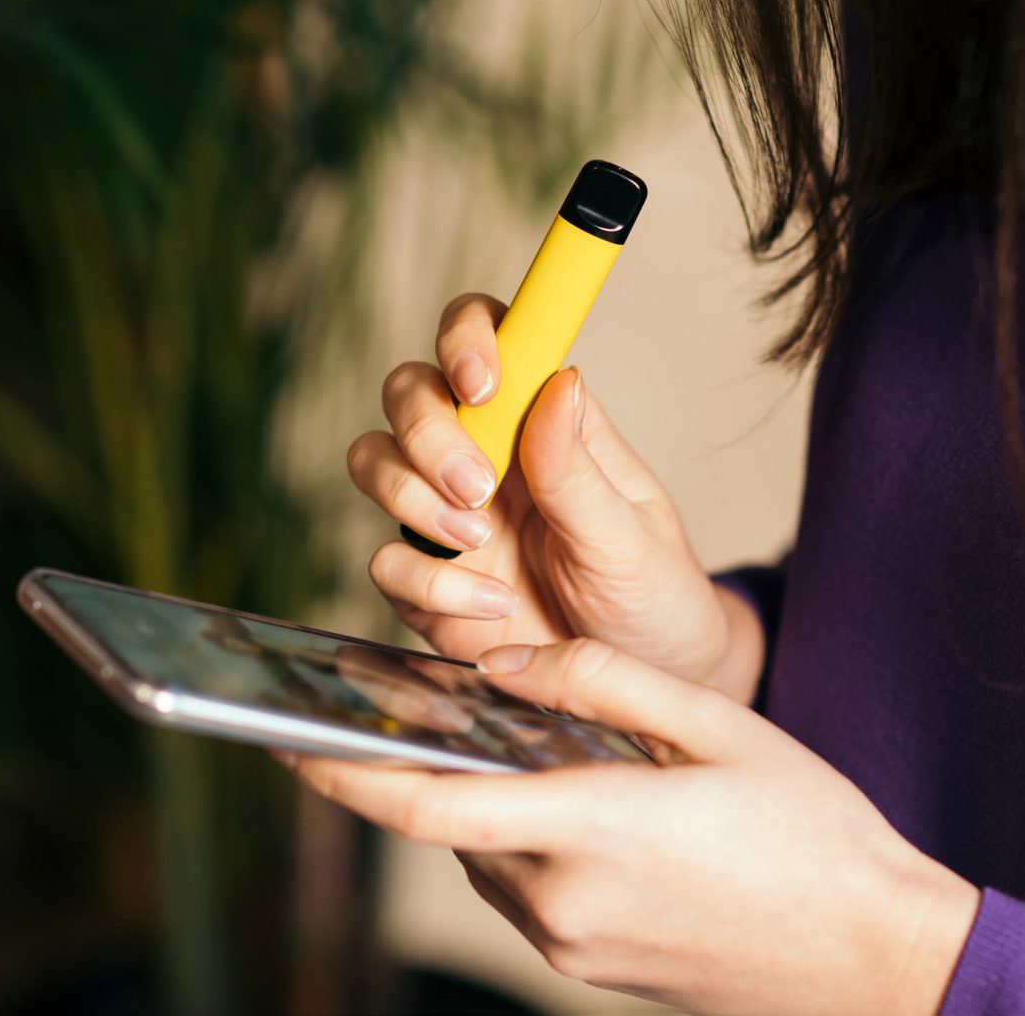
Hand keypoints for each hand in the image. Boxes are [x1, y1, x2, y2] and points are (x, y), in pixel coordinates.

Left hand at [285, 639, 980, 1013]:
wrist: (875, 958)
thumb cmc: (811, 834)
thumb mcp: (716, 726)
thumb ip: (599, 681)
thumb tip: (501, 664)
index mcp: (588, 829)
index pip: (425, 805)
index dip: (340, 772)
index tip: (280, 737)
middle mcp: (562, 902)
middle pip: (453, 823)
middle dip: (434, 763)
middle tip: (431, 701)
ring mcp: (573, 946)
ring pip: (488, 856)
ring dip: (488, 803)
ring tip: (536, 745)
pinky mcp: (590, 968)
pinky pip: (528, 889)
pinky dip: (526, 839)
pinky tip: (579, 800)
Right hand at [347, 293, 763, 699]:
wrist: (642, 687)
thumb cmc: (651, 595)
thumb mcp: (631, 537)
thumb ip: (579, 470)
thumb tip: (559, 381)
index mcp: (542, 422)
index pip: (489, 336)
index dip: (466, 337)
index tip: (481, 382)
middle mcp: (484, 455)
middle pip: (410, 391)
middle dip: (428, 431)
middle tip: (477, 487)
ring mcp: (447, 517)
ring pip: (374, 460)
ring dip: (411, 495)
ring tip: (477, 541)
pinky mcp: (426, 584)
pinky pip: (385, 563)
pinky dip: (428, 584)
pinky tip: (492, 608)